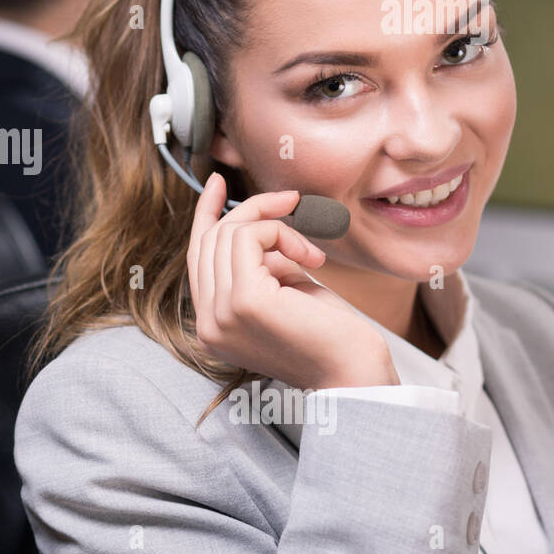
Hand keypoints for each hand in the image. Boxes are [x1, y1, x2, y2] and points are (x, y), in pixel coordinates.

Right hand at [186, 172, 397, 389]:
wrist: (356, 372)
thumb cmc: (328, 334)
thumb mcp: (281, 291)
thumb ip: (255, 265)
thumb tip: (253, 224)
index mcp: (212, 325)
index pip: (196, 258)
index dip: (204, 215)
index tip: (217, 182)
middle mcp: (207, 324)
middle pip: (211, 239)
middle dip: (254, 212)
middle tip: (293, 204)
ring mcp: (221, 315)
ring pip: (231, 233)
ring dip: (278, 227)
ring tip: (310, 253)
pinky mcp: (244, 301)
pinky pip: (249, 237)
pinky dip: (282, 233)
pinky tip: (309, 258)